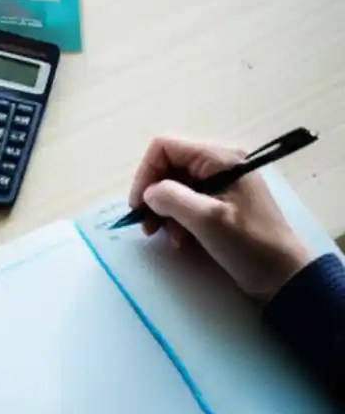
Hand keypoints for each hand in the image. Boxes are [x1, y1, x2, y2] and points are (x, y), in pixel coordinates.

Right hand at [129, 136, 311, 300]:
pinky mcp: (220, 199)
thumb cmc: (249, 245)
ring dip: (164, 210)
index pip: (164, 147)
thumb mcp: (207, 220)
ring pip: (174, 184)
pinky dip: (177, 217)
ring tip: (166, 235)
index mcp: (219, 157)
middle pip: (168, 166)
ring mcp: (221, 180)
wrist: (283, 275)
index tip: (139, 205)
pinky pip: (187, 198)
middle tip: (148, 226)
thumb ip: (172, 198)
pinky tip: (180, 238)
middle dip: (154, 195)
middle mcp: (219, 161)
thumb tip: (148, 193)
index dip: (145, 173)